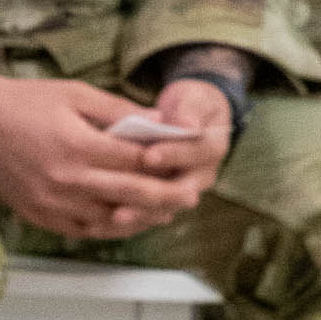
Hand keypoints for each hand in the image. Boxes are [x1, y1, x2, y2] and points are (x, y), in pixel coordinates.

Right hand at [0, 58, 208, 240]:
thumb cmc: (23, 101)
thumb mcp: (75, 93)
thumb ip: (119, 111)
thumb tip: (161, 123)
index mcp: (77, 144)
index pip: (137, 160)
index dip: (168, 163)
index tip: (189, 163)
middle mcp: (66, 179)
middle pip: (132, 195)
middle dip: (168, 196)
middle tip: (192, 196)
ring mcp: (52, 203)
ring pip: (112, 220)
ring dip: (143, 218)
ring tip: (166, 211)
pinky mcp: (39, 216)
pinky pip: (84, 230)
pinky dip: (111, 228)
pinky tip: (127, 220)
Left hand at [122, 74, 234, 208]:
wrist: (190, 120)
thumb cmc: (189, 104)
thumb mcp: (193, 99)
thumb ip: (189, 110)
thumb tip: (187, 125)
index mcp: (212, 147)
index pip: (195, 153)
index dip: (172, 155)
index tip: (148, 155)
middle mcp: (203, 175)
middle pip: (181, 191)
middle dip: (153, 194)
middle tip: (130, 191)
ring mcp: (185, 190)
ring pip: (166, 208)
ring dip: (142, 213)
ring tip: (116, 216)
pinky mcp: (169, 200)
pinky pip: (153, 213)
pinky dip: (135, 218)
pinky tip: (108, 220)